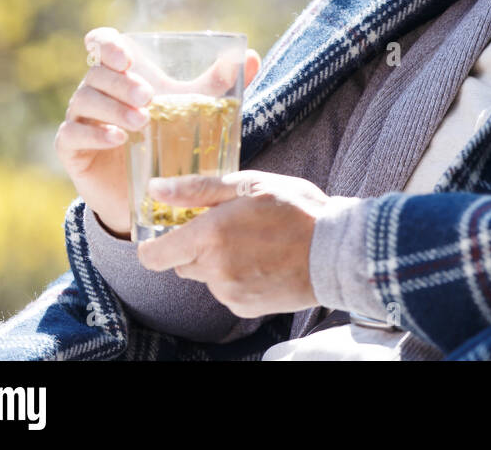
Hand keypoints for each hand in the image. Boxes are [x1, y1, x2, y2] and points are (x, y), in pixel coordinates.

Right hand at [55, 27, 261, 238]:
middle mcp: (97, 92)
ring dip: (112, 107)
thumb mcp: (197, 107)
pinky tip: (118, 139)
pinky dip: (94, 133)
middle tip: (149, 97)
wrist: (149, 190)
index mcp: (122, 74)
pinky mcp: (71, 148)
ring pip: (84, 99)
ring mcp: (81, 118)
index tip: (126, 56)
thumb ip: (222, 82)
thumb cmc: (170, 139)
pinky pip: (72, 133)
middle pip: (97, 72)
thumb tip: (251, 55)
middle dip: (121, 81)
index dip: (106, 42)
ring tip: (142, 121)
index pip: (101, 43)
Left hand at [135, 170, 351, 318]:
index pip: (153, 255)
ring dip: (219, 262)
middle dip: (196, 247)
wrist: (337, 251)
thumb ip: (197, 189)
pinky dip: (237, 278)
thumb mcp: (250, 184)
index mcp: (209, 235)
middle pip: (181, 264)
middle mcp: (213, 269)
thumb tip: (155, 190)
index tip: (170, 233)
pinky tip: (264, 262)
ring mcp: (229, 292)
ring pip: (206, 277)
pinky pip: (227, 292)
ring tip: (256, 243)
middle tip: (229, 228)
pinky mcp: (244, 307)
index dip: (155, 244)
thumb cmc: (297, 210)